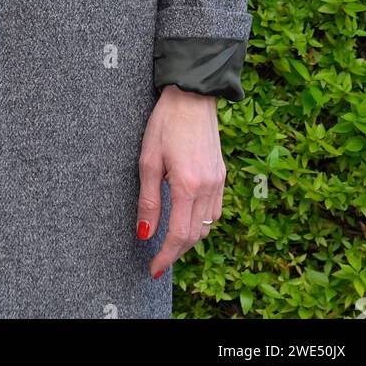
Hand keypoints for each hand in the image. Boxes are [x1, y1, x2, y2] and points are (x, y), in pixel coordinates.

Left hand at [136, 84, 225, 277]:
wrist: (192, 96)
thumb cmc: (165, 123)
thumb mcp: (148, 160)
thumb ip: (148, 200)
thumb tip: (144, 233)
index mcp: (187, 185)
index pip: (178, 235)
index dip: (166, 256)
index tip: (153, 268)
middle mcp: (207, 188)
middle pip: (195, 236)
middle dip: (176, 252)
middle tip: (158, 260)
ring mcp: (218, 181)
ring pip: (207, 226)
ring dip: (190, 238)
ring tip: (169, 240)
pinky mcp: (221, 174)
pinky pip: (215, 210)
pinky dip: (201, 221)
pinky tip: (187, 216)